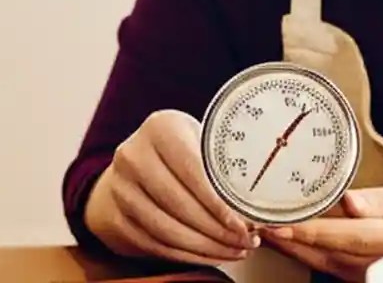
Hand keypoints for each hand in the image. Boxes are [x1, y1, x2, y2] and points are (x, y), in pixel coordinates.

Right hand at [84, 109, 259, 265]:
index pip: (193, 171)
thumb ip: (224, 166)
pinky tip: (208, 254)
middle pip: (179, 204)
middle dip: (217, 230)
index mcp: (160, 127)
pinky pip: (155, 244)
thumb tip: (268, 209)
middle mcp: (133, 154)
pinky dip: (186, 255)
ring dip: (204, 247)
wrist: (133, 166)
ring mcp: (119, 187)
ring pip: (166, 229)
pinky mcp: (115, 216)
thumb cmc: (179, 153)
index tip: (243, 224)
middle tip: (245, 241)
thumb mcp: (197, 142)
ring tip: (232, 250)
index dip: (219, 203)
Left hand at [260, 182, 382, 281]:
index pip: (351, 236)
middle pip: (329, 255)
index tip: (281, 223)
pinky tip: (292, 237)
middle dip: (291, 239)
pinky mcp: (371, 280)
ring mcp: (379, 277)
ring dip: (295, 247)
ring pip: (327, 265)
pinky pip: (334, 268)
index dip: (313, 231)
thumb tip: (349, 203)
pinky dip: (311, 252)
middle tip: (255, 220)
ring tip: (265, 225)